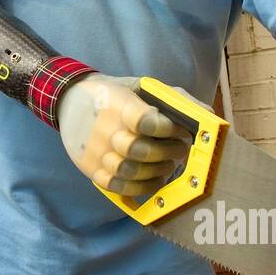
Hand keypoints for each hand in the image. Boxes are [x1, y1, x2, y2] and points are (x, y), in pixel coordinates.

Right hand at [56, 74, 192, 196]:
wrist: (69, 99)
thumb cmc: (114, 93)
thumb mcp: (140, 86)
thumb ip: (174, 98)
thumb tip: (207, 114)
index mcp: (117, 105)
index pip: (146, 122)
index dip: (168, 129)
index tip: (180, 129)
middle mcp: (104, 131)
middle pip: (140, 151)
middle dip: (169, 152)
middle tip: (181, 148)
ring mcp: (96, 153)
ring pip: (130, 172)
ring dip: (158, 171)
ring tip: (169, 164)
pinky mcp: (91, 169)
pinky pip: (118, 187)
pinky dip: (141, 188)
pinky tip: (155, 180)